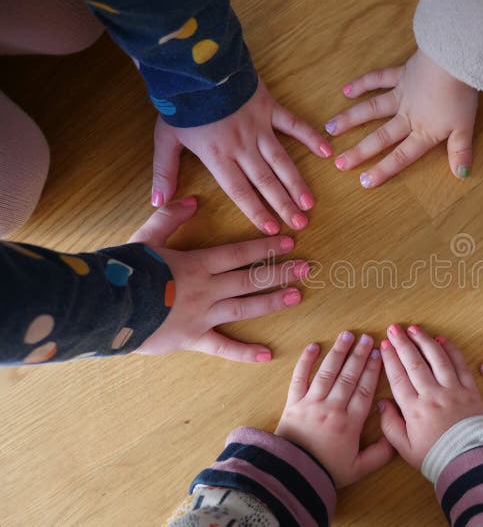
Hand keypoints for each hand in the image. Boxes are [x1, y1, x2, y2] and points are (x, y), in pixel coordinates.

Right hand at [131, 197, 307, 361]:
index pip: (240, 253)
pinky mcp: (193, 338)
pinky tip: (266, 354)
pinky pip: (222, 347)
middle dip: (280, 271)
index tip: (290, 242)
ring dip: (272, 301)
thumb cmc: (124, 271)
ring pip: (245, 306)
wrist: (104, 306)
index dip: (266, 248)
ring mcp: (202, 315)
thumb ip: (170, 217)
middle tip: (307, 268)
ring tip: (297, 296)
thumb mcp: (146, 237)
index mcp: (198, 263)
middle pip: (250, 278)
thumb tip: (191, 198)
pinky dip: (244, 352)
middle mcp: (207, 288)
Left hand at [151, 81, 332, 233]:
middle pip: (266, 182)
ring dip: (297, 183)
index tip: (271, 230)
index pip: (240, 191)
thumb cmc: (180, 104)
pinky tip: (326, 152)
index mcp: (218, 156)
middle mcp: (242, 146)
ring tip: (310, 203)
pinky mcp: (269, 108)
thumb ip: (164, 172)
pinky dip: (311, 137)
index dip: (256, 212)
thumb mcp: (165, 139)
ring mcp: (259, 127)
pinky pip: (294, 125)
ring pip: (282, 161)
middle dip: (284, 205)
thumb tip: (157, 202)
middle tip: (300, 225)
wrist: (195, 65)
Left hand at [275, 331, 392, 486]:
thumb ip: (380, 454)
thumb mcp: (359, 469)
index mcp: (350, 423)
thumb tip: (396, 437)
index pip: (364, 390)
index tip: (379, 354)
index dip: (373, 370)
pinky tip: (313, 346)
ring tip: (347, 335)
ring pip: (327, 372)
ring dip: (338, 352)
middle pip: (349, 376)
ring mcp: (311, 403)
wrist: (292, 475)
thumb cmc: (326, 471)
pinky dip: (305, 361)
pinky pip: (299, 378)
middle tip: (367, 338)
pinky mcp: (293, 403)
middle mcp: (332, 408)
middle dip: (359, 355)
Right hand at [326, 49, 477, 188]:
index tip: (364, 183)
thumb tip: (460, 174)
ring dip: (350, 119)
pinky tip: (346, 90)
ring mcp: (401, 94)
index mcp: (423, 131)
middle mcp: (407, 116)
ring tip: (330, 129)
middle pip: (380, 137)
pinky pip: (378, 79)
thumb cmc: (461, 95)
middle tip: (338, 163)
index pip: (401, 156)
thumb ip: (460, 151)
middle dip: (359, 152)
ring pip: (372, 109)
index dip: (383, 170)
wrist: (454, 60)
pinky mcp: (401, 74)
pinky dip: (362, 83)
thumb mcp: (465, 127)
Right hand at [378, 324, 482, 468]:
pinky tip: (442, 340)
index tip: (384, 345)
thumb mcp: (405, 448)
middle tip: (394, 328)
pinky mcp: (470, 390)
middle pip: (414, 363)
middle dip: (402, 343)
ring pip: (437, 359)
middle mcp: (432, 395)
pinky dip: (451, 350)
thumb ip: (390, 425)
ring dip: (424, 341)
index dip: (390, 359)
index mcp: (414, 409)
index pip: (398, 377)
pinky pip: (460, 365)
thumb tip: (381, 403)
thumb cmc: (437, 457)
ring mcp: (453, 390)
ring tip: (414, 328)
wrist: (472, 463)